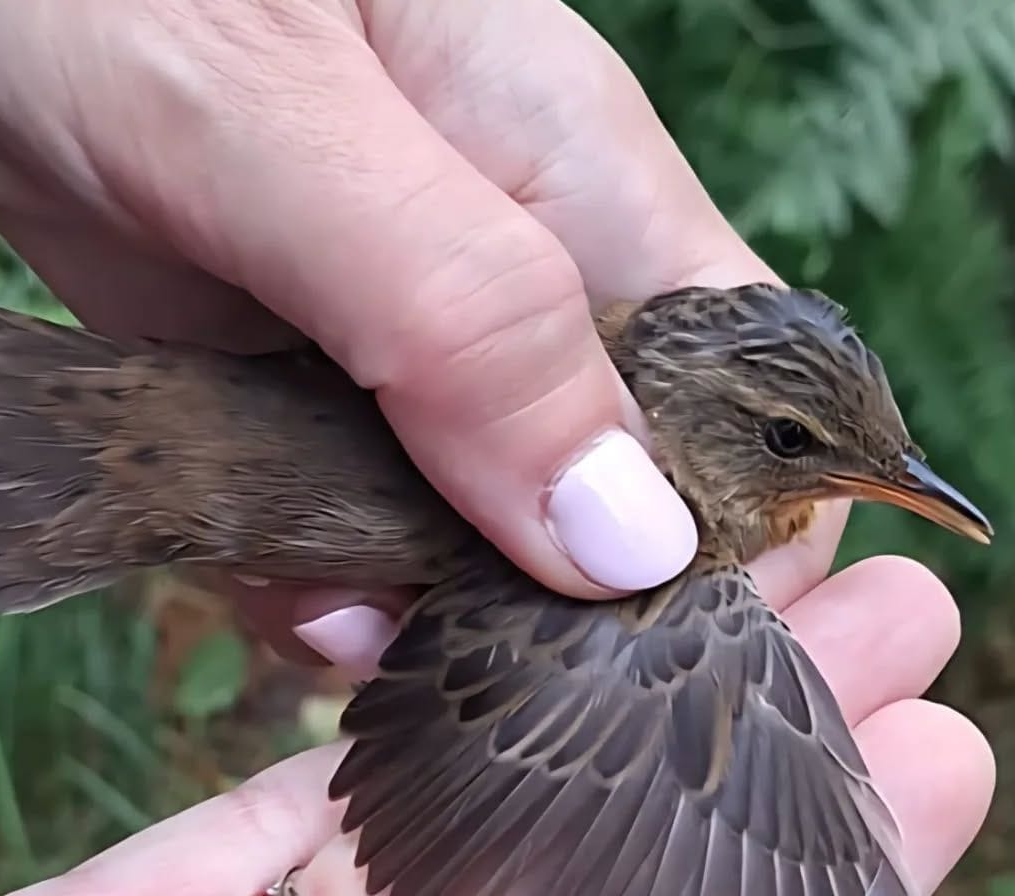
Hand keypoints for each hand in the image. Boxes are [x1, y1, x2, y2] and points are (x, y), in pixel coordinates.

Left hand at [0, 0, 772, 669]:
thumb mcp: (279, 126)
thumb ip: (467, 319)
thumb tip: (629, 539)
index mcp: (577, 178)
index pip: (744, 396)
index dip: (729, 539)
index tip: (624, 649)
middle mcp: (515, 272)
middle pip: (604, 490)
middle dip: (536, 603)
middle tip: (425, 643)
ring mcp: (403, 337)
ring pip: (473, 526)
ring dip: (410, 603)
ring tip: (324, 618)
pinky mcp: (303, 382)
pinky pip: (352, 518)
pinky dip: (315, 576)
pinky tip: (269, 588)